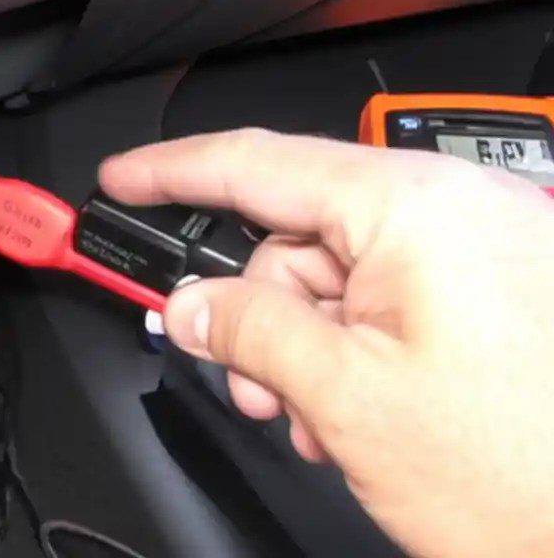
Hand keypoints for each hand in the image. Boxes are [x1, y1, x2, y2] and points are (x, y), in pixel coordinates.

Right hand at [101, 129, 553, 557]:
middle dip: (256, 309)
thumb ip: (250, 331)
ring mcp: (485, 251)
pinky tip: (356, 411)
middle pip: (297, 233)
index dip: (174, 171)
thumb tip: (195, 304)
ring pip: (339, 276)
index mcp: (416, 209)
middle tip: (242, 376)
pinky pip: (390, 298)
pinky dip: (354, 350)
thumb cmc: (528, 474)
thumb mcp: (345, 396)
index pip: (259, 162)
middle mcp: (458, 212)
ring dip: (304, 346)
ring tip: (315, 418)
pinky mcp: (501, 292)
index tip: (124, 179)